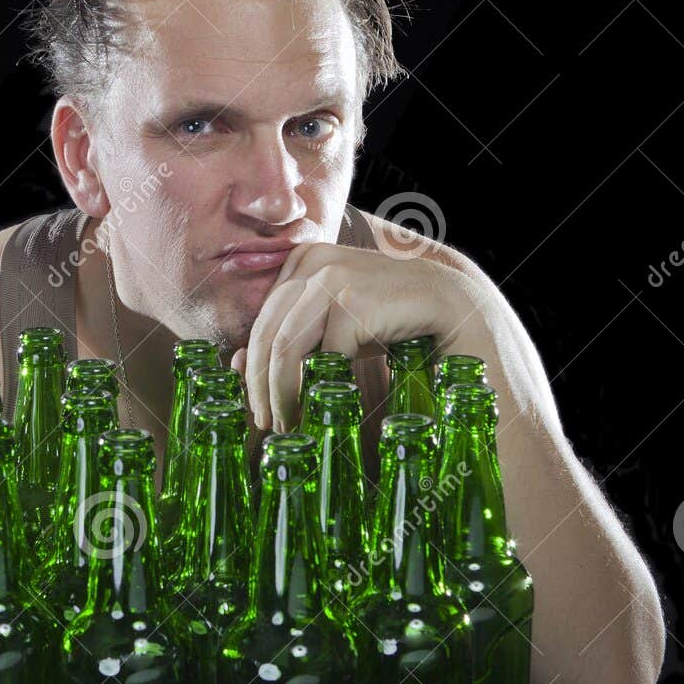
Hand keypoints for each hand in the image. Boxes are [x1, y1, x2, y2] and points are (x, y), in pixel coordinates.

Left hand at [233, 241, 481, 430]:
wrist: (447, 306)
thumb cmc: (386, 319)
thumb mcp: (333, 323)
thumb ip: (292, 334)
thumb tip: (236, 366)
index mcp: (301, 260)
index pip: (261, 322)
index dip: (252, 368)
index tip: (257, 405)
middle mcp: (312, 262)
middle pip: (267, 336)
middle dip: (261, 387)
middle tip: (266, 423)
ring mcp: (333, 278)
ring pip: (286, 347)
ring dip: (282, 394)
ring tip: (287, 423)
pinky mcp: (354, 301)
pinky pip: (323, 356)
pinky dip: (315, 390)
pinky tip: (317, 411)